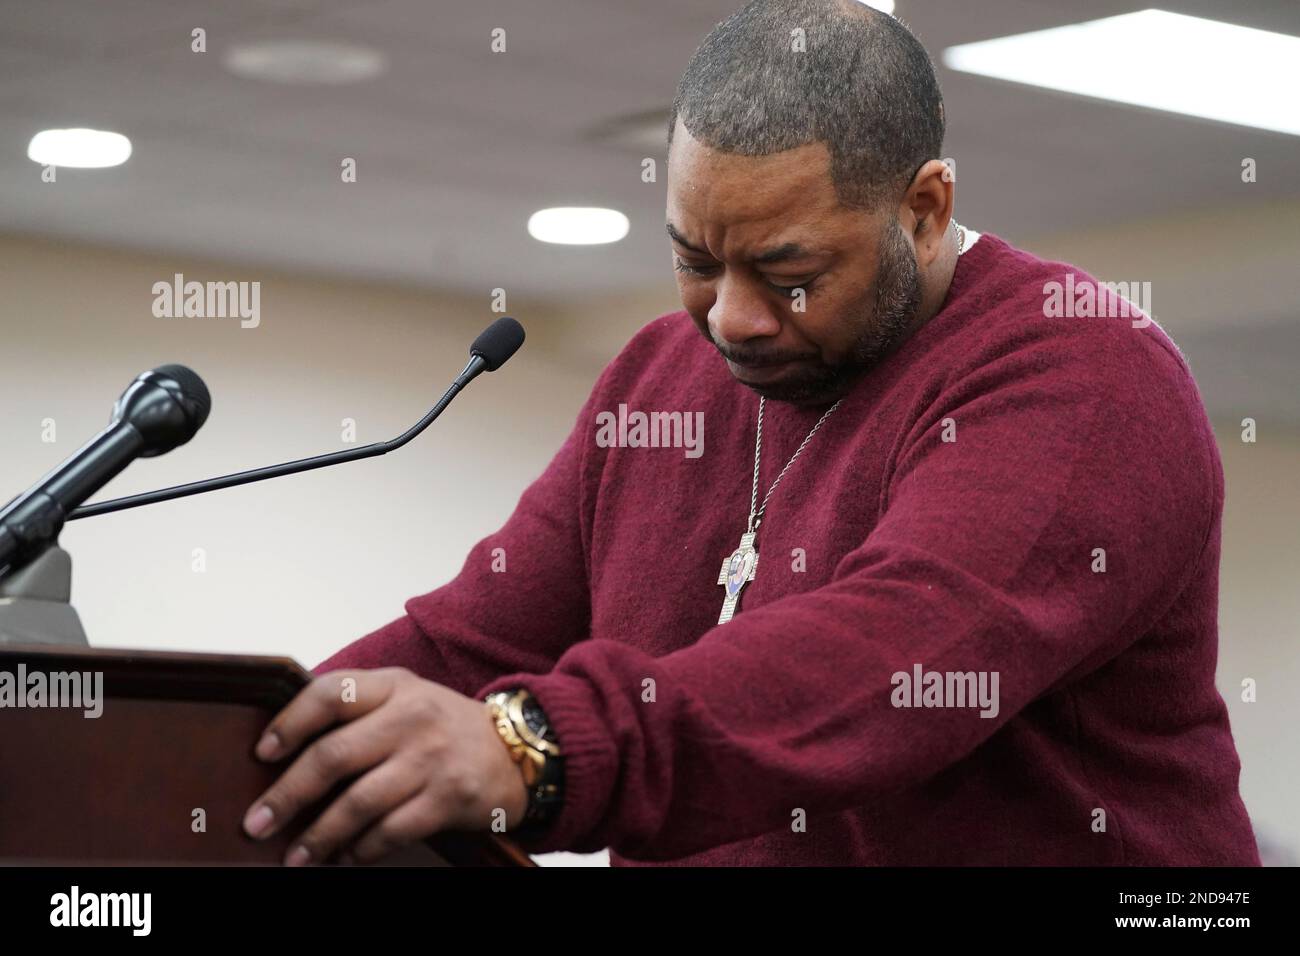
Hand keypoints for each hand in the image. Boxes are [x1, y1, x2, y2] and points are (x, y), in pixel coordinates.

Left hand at [242, 667, 528, 865]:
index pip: (331, 693)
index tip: (262, 753)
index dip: (290, 722)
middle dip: (287, 795)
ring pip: (358, 803)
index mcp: (394, 686)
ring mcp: (432, 758)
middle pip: (333, 755)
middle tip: (257, 822)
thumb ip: (357, 710)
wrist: (517, 750)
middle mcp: (412, 716)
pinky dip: (362, 849)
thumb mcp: (406, 698)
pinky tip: (347, 856)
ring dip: (318, 836)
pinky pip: (391, 830)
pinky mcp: (449, 797)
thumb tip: (286, 748)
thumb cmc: (446, 727)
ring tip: (296, 856)